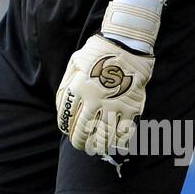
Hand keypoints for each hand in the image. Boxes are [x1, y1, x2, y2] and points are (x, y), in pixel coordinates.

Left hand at [55, 33, 153, 154]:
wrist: (126, 45)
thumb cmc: (97, 53)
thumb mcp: (74, 64)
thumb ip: (67, 85)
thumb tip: (63, 107)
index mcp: (78, 88)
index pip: (67, 118)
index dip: (66, 128)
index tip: (68, 131)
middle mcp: (94, 99)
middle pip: (83, 130)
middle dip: (80, 142)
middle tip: (80, 145)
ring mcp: (114, 104)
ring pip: (103, 135)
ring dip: (98, 146)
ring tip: (95, 149)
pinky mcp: (131, 106)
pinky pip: (125, 131)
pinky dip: (119, 141)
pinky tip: (115, 144)